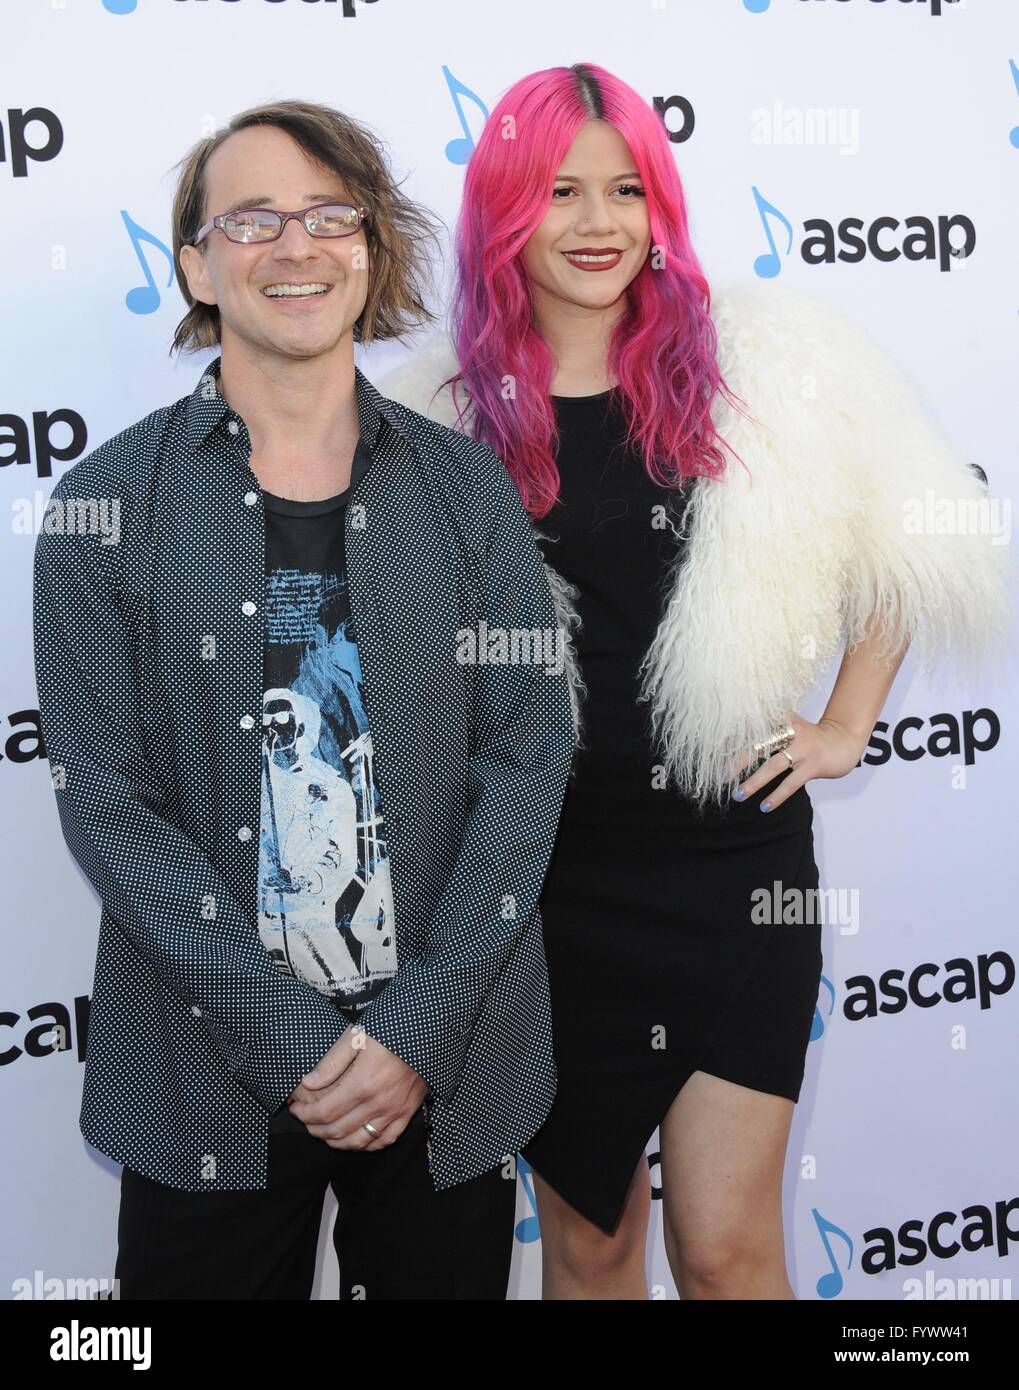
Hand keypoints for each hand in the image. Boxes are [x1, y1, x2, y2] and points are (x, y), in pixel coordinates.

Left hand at [285, 1028, 428, 1150]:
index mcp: (363, 1083)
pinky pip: (384, 1140)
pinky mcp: (407, 1113)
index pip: (325, 1112)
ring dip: (336, 1141)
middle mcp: (379, 1103)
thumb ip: (331, 1062)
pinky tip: (355, 1138)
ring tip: (324, 1132)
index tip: (295, 1109)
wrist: (426, 1030)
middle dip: (315, 1129)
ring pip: (359, 1141)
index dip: (305, 1114)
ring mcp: (395, 1111)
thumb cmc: (389, 1029)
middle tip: (305, 1121)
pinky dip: (366, 1145)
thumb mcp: (356, 1036)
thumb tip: (307, 1083)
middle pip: (338, 1130)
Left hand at [732, 711, 866, 812]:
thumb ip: (768, 730)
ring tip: (738, 796)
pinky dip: (777, 795)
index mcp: (781, 719)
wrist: (845, 739)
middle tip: (721, 777)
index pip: (753, 727)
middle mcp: (790, 731)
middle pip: (758, 745)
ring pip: (772, 766)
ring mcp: (803, 748)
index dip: (734, 737)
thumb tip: (738, 744)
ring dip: (753, 782)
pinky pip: (791, 782)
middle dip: (737, 762)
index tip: (714, 749)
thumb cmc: (811, 736)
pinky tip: (765, 806)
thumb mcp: (790, 726)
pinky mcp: (814, 765)